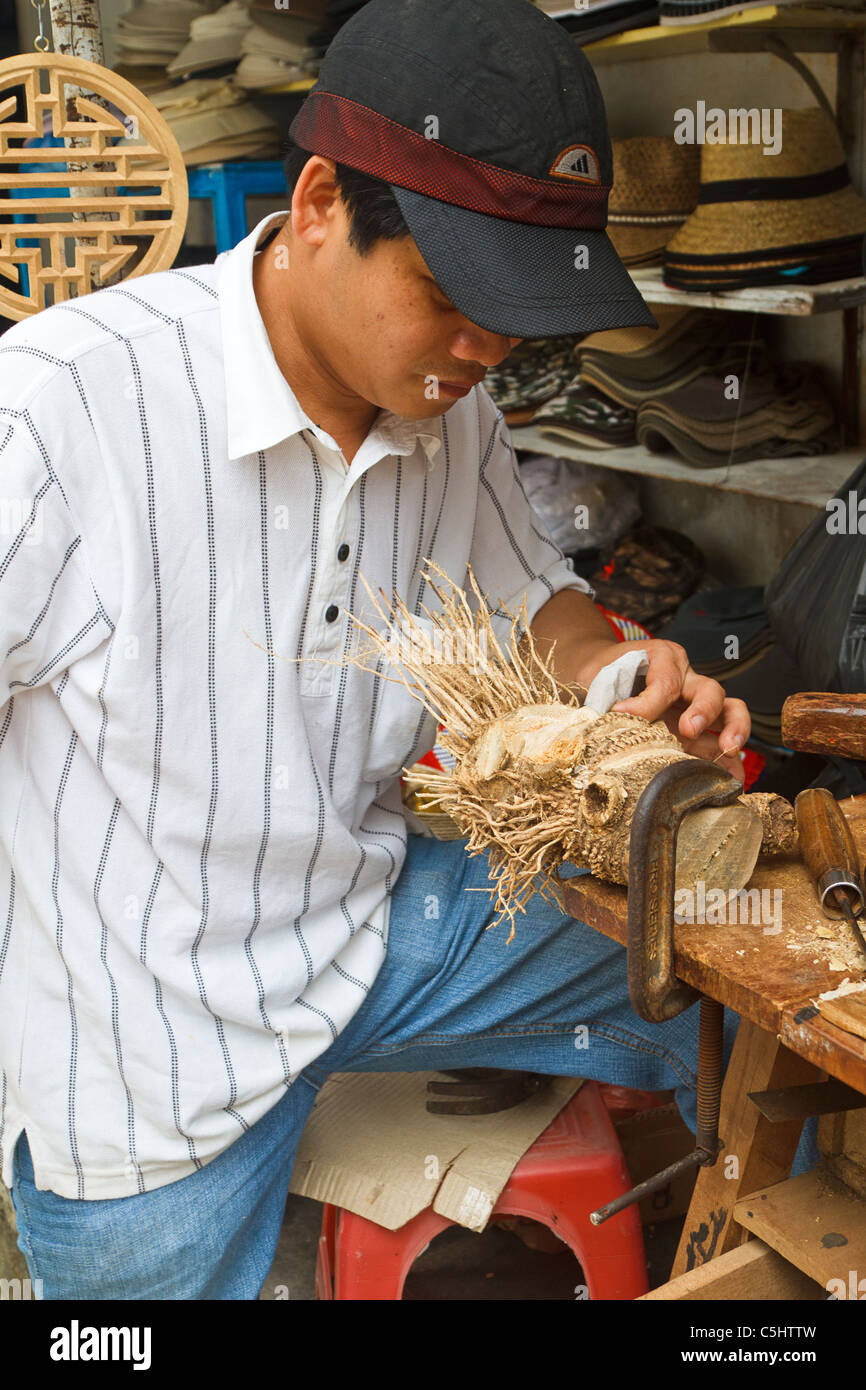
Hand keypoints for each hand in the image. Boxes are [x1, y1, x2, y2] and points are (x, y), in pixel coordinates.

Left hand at [574, 638, 750, 784]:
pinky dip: (728, 758)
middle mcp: (686, 678)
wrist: (600, 675)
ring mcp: (695, 704)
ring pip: (728, 709)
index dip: (646, 704)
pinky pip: (720, 738)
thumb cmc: (600, 674)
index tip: (619, 714)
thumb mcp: (596, 676)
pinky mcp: (697, 729)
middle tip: (688, 729)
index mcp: (663, 658)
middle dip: (703, 711)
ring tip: (729, 750)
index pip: (665, 683)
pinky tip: (731, 778)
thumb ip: (600, 693)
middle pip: (709, 690)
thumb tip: (601, 720)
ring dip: (733, 730)